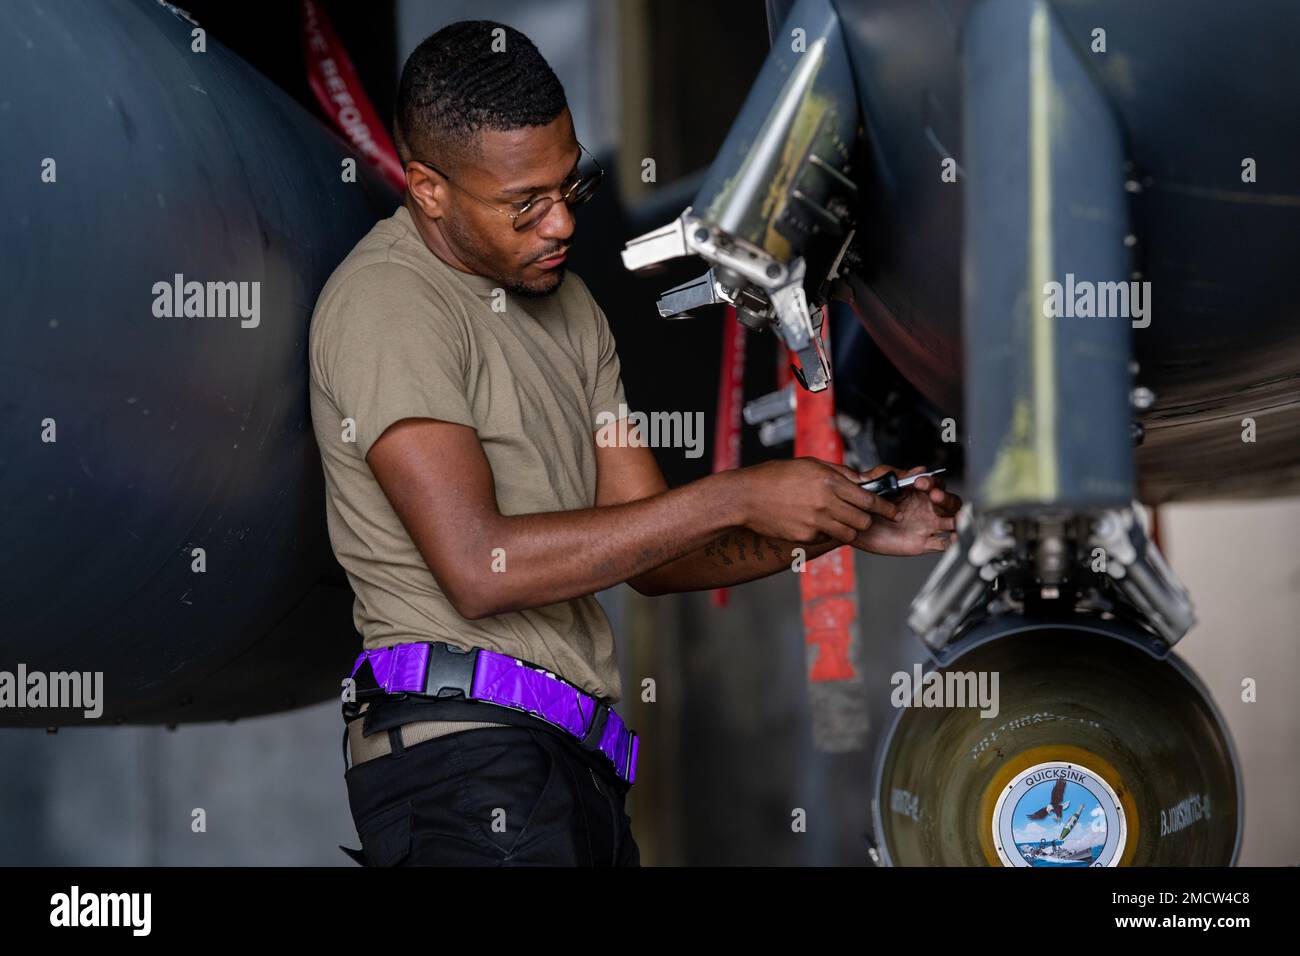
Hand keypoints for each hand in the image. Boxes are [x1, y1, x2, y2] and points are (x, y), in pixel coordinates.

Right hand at [733, 457, 898, 544]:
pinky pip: (827, 538)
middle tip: (866, 517)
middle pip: (863, 520)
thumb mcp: (810, 464)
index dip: (885, 507)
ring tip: (842, 520)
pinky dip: (828, 533)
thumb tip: (862, 480)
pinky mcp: (805, 537)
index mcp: (828, 481)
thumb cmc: (775, 477)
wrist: (747, 497)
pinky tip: (818, 523)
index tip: (892, 510)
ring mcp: (815, 522)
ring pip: (849, 533)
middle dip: (869, 520)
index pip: (868, 498)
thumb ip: (839, 473)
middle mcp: (825, 502)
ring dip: (851, 529)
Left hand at [851, 465, 961, 555]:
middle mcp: (927, 508)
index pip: (935, 484)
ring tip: (956, 518)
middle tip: (935, 496)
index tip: (920, 482)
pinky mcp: (923, 543)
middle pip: (950, 502)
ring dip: (957, 518)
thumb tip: (918, 469)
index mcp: (919, 492)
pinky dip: (952, 541)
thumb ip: (895, 475)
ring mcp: (927, 526)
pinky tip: (954, 537)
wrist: (855, 527)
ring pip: (952, 521)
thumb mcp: (877, 482)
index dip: (932, 482)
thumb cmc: (867, 504)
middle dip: (946, 498)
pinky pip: (943, 543)